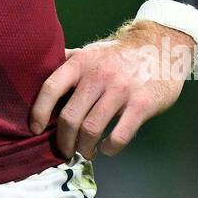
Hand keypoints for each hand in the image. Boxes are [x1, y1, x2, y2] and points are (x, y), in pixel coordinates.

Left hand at [29, 21, 197, 159]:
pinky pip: (119, 135)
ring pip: (91, 130)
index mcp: (81, 62)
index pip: (51, 88)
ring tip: (85, 152)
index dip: (39, 112)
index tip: (35, 129)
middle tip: (65, 150)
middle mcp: (98, 75)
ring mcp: (121, 90)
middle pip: (70, 117)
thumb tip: (35, 74)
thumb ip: (67, 65)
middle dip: (64, 141)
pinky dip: (109, 148)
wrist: (161, 45)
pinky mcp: (142, 104)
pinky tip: (107, 149)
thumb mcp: (90, 51)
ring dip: (84, 148)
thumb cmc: (119, 54)